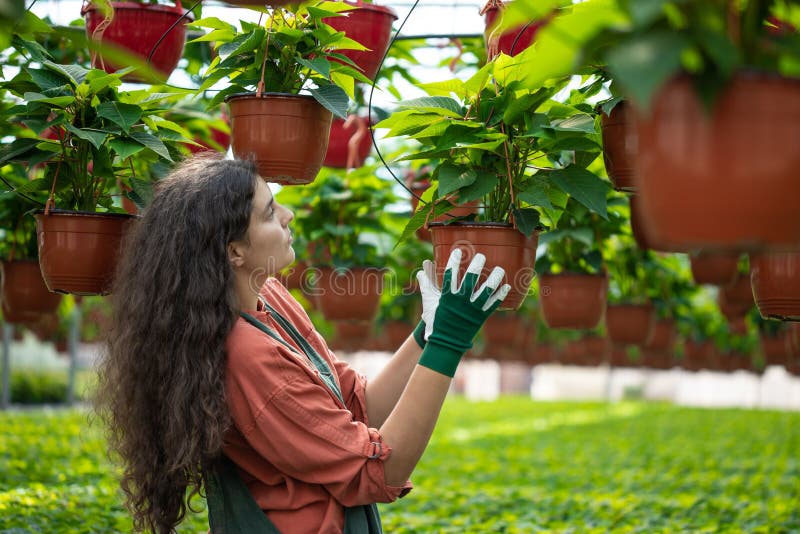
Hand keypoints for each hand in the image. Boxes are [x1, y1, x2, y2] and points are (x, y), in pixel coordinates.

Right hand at [418, 248, 510, 376]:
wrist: (445, 342)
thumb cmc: (436, 320)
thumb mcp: (429, 302)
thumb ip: (426, 285)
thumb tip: (420, 271)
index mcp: (447, 297)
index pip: (450, 275)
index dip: (454, 262)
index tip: (458, 251)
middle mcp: (460, 302)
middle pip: (470, 280)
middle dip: (476, 266)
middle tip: (481, 256)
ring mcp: (472, 310)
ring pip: (485, 291)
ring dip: (494, 279)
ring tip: (500, 269)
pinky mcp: (480, 317)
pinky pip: (492, 305)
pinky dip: (500, 296)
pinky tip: (507, 287)